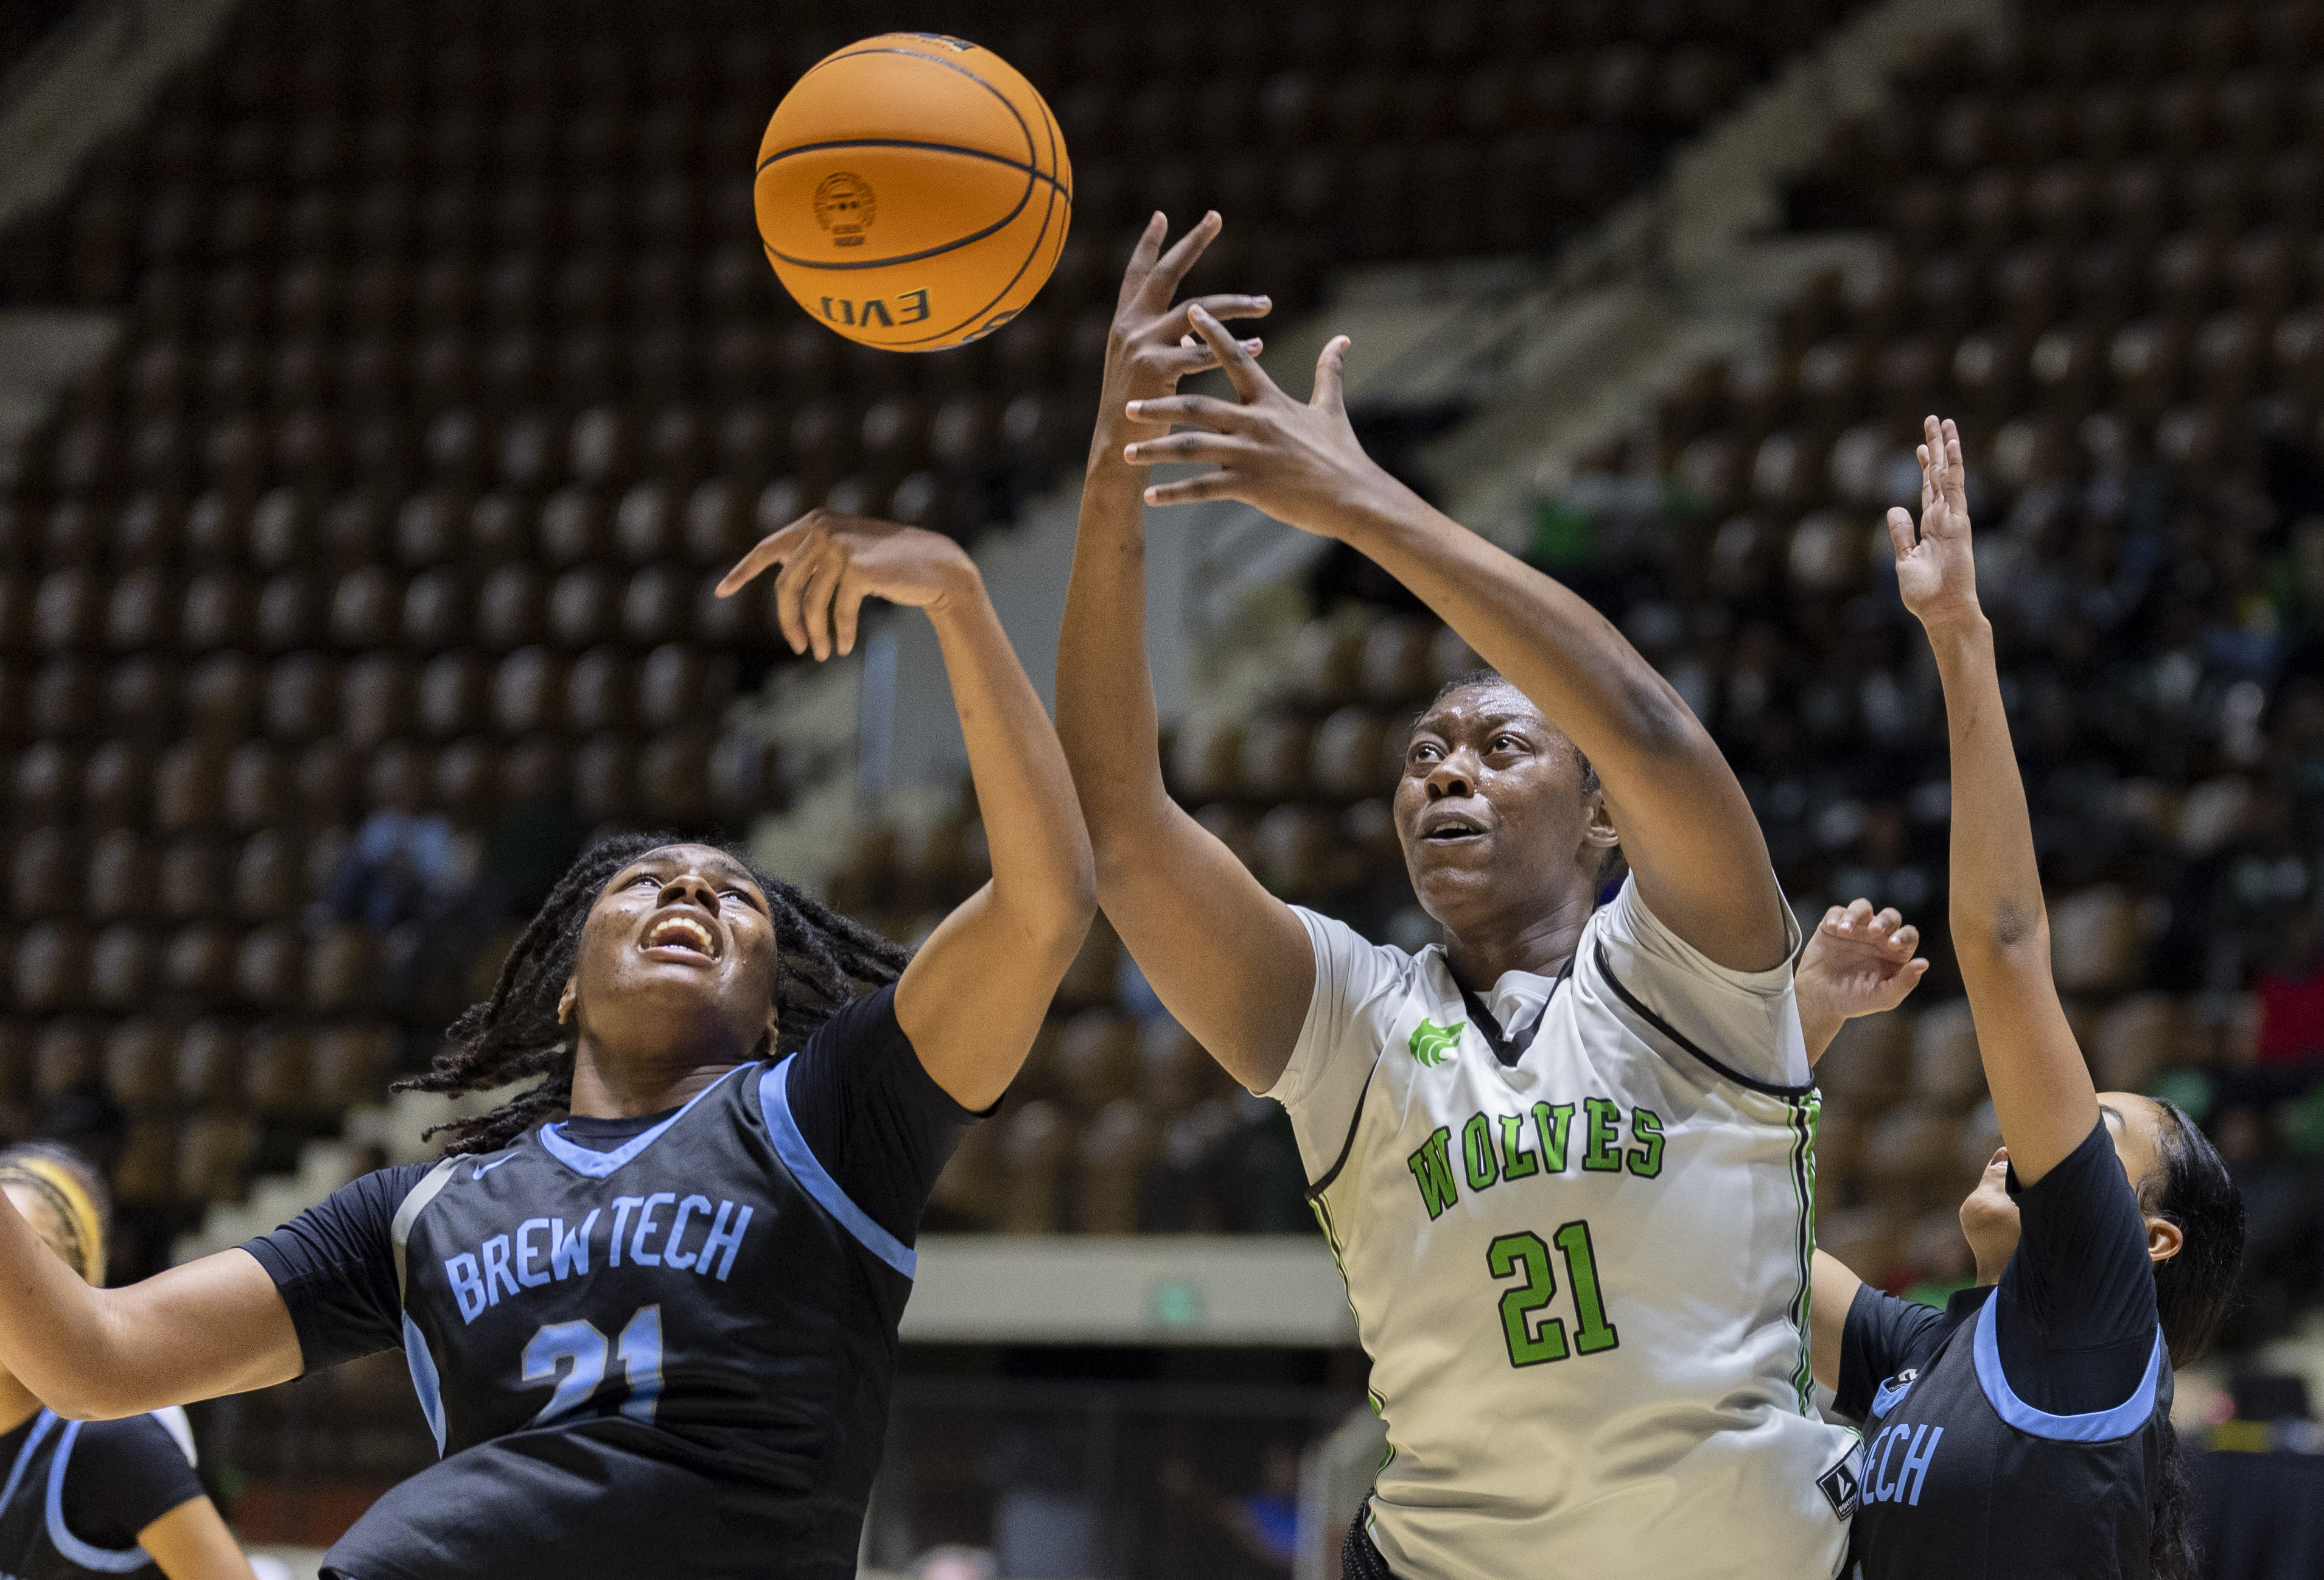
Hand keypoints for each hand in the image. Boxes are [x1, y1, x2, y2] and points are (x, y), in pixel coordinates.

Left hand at [716, 509, 977, 659]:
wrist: (936, 567)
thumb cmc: (890, 566)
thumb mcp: (847, 556)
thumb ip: (817, 560)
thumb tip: (786, 590)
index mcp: (815, 522)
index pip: (769, 548)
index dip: (743, 571)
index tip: (721, 591)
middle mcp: (823, 529)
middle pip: (786, 585)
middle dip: (789, 621)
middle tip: (799, 647)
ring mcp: (839, 547)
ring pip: (811, 602)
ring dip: (816, 633)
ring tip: (823, 653)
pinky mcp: (856, 568)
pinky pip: (838, 610)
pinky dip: (839, 632)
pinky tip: (843, 647)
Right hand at [1092, 211, 1269, 462]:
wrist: (1119, 451)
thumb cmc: (1137, 414)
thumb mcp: (1144, 368)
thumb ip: (1167, 343)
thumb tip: (1197, 331)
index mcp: (1126, 324)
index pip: (1138, 274)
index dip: (1150, 245)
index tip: (1163, 215)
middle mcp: (1130, 327)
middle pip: (1165, 275)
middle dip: (1191, 244)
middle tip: (1215, 217)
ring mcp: (1140, 346)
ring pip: (1196, 312)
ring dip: (1234, 306)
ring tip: (1265, 304)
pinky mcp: (1154, 369)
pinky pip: (1202, 354)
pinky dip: (1232, 350)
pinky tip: (1259, 346)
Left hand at [1120, 309, 1403, 539]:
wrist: (1355, 495)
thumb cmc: (1342, 453)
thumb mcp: (1332, 407)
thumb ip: (1330, 371)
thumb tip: (1342, 339)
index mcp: (1270, 399)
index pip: (1235, 358)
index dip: (1211, 333)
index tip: (1186, 312)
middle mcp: (1254, 423)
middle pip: (1197, 406)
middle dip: (1160, 404)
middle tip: (1127, 404)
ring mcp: (1250, 455)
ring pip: (1192, 448)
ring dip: (1156, 449)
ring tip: (1127, 453)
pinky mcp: (1250, 486)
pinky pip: (1204, 489)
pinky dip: (1175, 493)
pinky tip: (1149, 497)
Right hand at [1798, 899, 1929, 1046]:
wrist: (1820, 1001)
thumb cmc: (1855, 1000)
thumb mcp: (1883, 997)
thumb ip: (1905, 982)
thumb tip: (1923, 963)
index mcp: (1895, 953)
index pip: (1908, 935)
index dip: (1904, 936)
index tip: (1892, 945)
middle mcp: (1877, 937)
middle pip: (1889, 916)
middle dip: (1884, 920)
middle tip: (1873, 932)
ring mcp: (1855, 930)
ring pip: (1863, 907)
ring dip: (1856, 914)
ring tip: (1845, 931)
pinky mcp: (1832, 927)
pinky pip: (1837, 912)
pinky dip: (1837, 917)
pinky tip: (1834, 929)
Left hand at [1887, 415, 1980, 628]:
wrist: (1942, 610)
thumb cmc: (1925, 593)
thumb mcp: (1904, 559)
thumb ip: (1901, 533)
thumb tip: (1893, 508)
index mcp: (1930, 526)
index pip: (1927, 489)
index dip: (1924, 467)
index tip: (1919, 446)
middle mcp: (1943, 517)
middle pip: (1938, 474)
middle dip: (1935, 447)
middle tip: (1933, 420)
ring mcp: (1952, 517)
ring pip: (1948, 474)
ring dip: (1946, 448)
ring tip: (1944, 422)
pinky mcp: (1958, 522)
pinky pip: (1955, 487)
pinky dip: (1953, 466)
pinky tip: (1951, 445)